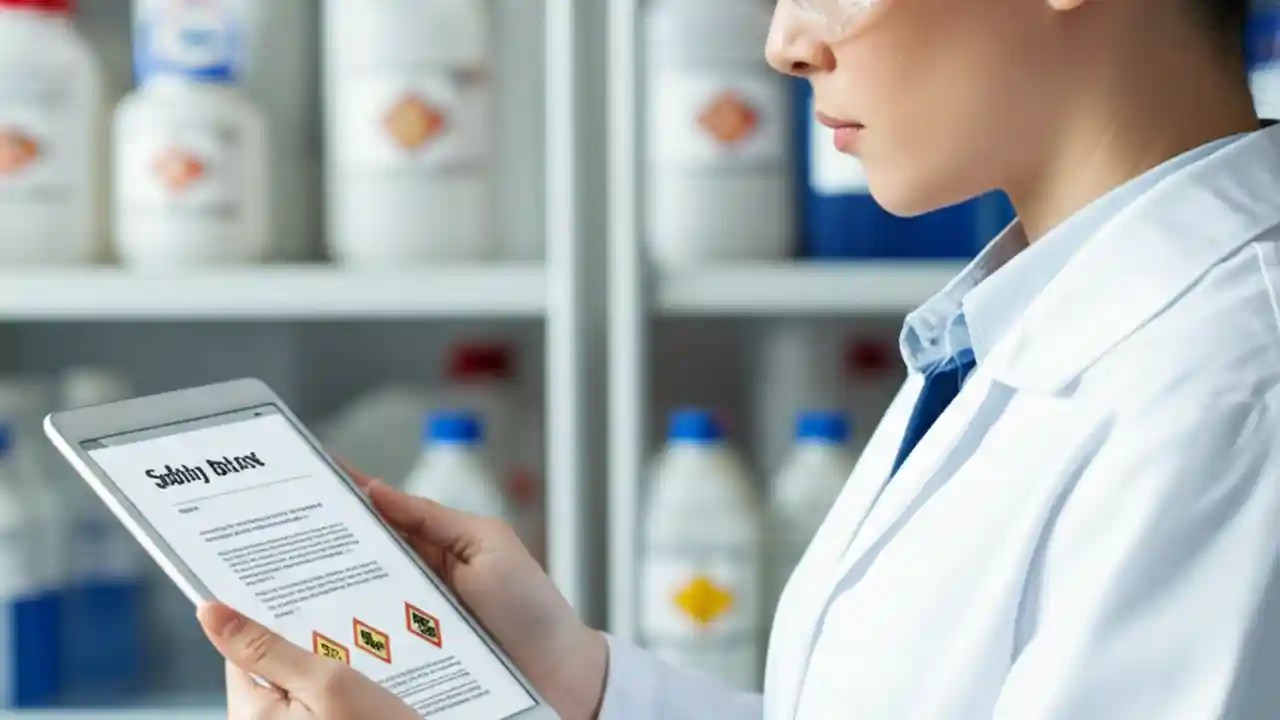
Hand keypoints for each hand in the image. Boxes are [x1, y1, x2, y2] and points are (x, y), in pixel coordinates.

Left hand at [197, 602, 416, 719]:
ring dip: (323, 682)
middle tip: (348, 643)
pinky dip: (332, 706)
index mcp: (248, 717)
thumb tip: (207, 612)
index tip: (308, 611)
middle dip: (305, 658)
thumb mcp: (327, 683)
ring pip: (292, 699)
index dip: (273, 631)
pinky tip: (362, 701)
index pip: (242, 658)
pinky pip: (309, 717)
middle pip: (269, 679)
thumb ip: (266, 649)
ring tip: (362, 669)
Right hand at [199, 465, 608, 719]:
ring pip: (341, 613)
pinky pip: (358, 656)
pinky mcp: (401, 672)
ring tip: (263, 589)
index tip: (287, 481)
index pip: (368, 518)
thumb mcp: (489, 546)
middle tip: (256, 540)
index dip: (330, 500)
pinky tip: (302, 644)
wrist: (566, 680)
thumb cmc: (535, 610)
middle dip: (301, 554)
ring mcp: (401, 632)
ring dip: (306, 604)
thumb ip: (434, 518)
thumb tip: (375, 489)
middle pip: (342, 567)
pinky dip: (331, 650)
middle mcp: (406, 591)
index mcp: (425, 551)